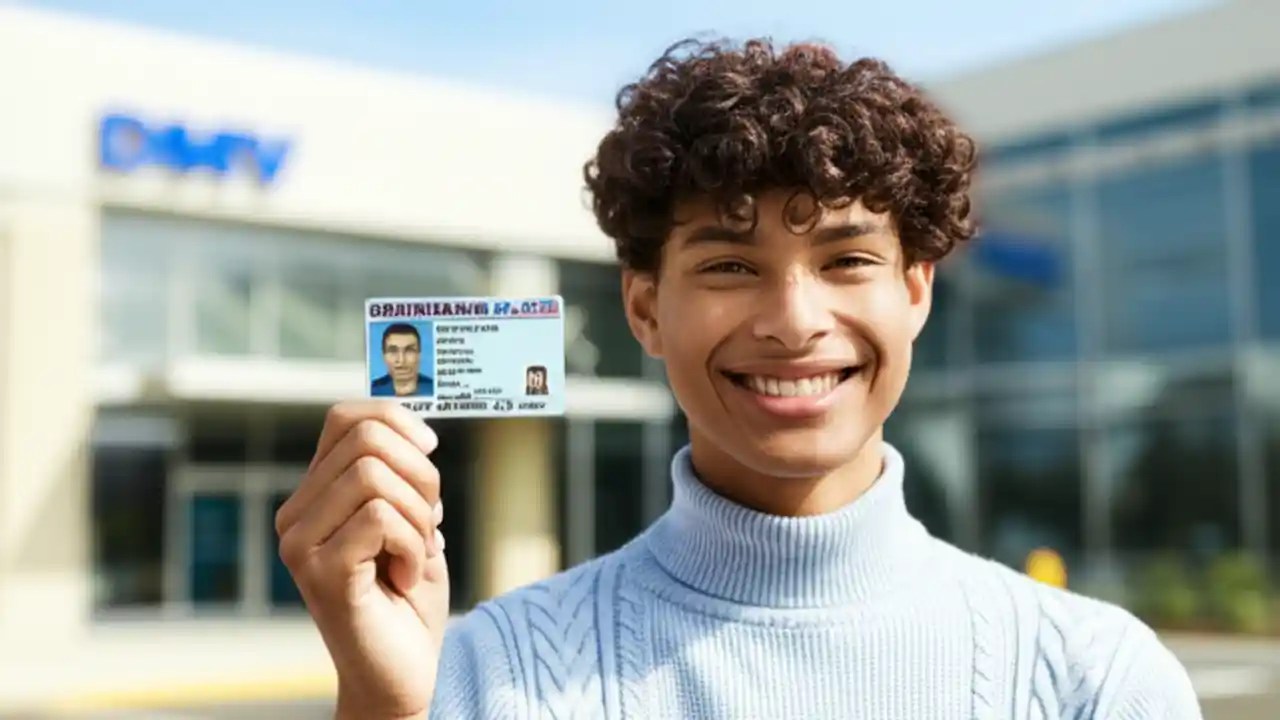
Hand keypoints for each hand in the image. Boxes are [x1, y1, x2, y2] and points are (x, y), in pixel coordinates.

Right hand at [276, 401, 448, 718]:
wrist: (401, 673)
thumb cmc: (408, 598)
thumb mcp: (414, 522)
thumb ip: (405, 477)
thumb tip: (418, 433)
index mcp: (315, 496)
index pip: (345, 418)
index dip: (396, 419)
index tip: (431, 449)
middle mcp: (295, 515)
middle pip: (367, 441)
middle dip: (421, 475)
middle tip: (429, 522)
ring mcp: (300, 543)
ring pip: (376, 477)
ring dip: (418, 515)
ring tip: (415, 553)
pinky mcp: (318, 571)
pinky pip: (381, 518)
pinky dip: (412, 544)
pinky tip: (404, 576)